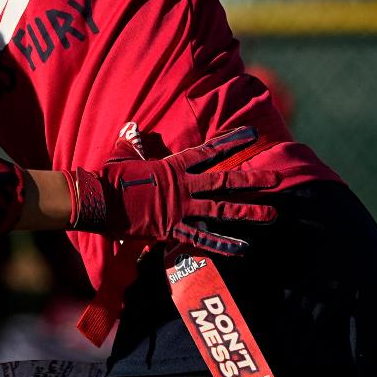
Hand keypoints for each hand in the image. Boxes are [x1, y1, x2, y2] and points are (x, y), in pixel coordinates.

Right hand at [66, 126, 279, 253]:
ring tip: (272, 214)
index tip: (251, 133)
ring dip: (248, 211)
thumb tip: (132, 127)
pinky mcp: (173, 229)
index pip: (209, 151)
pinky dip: (222, 244)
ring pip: (221, 209)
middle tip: (277, 179)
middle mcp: (184, 186)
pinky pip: (202, 238)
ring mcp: (181, 208)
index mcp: (174, 167)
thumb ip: (133, 142)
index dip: (231, 141)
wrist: (99, 200)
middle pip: (225, 181)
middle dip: (253, 180)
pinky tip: (243, 248)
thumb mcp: (124, 155)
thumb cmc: (110, 178)